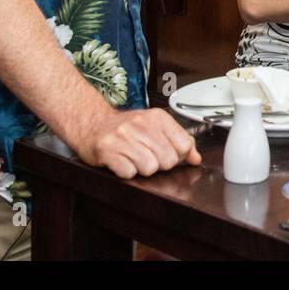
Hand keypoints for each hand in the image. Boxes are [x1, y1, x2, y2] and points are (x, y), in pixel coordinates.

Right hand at [76, 107, 201, 179]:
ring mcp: (123, 136)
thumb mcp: (155, 127)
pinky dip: (127, 172)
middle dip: (160, 164)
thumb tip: (196, 158)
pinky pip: (129, 172)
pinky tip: (122, 161)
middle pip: (168, 159)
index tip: (167, 152)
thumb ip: (179, 141)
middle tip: (147, 156)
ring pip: (150, 168)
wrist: (92, 125)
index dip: (178, 155)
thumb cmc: (126, 129)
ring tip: (134, 158)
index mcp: (157, 117)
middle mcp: (141, 124)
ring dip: (142, 169)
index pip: (184, 145)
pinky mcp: (108, 150)